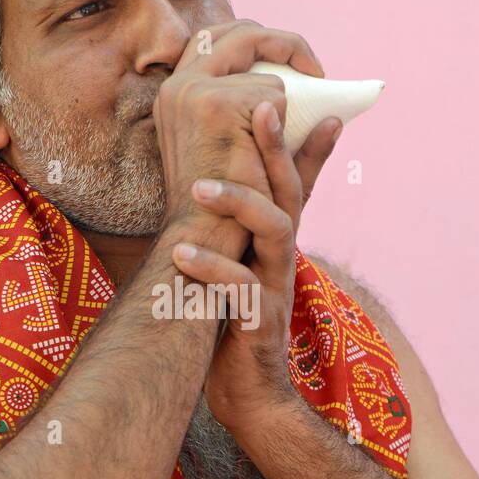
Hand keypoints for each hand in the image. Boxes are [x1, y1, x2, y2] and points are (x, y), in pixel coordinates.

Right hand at [154, 18, 324, 261]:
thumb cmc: (234, 215)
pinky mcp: (214, 105)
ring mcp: (192, 92)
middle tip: (315, 70)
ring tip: (263, 153)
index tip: (295, 67)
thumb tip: (337, 119)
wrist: (209, 242)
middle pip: (236, 33)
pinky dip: (281, 129)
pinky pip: (276, 97)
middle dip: (282, 43)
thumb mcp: (264, 170)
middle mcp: (177, 87)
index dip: (257, 41)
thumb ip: (292, 142)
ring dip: (282, 111)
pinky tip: (257, 161)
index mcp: (178, 96)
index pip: (215, 41)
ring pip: (265, 74)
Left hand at [170, 99, 342, 431]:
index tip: (291, 90)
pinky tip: (180, 258)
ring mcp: (275, 284)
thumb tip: (224, 176)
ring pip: (274, 229)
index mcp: (277, 234)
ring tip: (199, 187)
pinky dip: (213, 270)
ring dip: (240, 202)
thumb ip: (242, 217)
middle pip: (291, 188)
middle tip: (260, 104)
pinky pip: (242, 288)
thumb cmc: (235, 315)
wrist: (246, 388)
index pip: (293, 175)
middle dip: (278, 145)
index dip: (297, 134)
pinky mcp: (259, 320)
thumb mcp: (242, 257)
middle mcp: (283, 252)